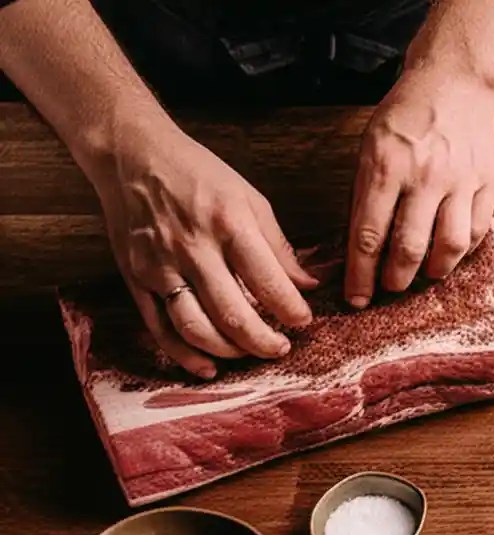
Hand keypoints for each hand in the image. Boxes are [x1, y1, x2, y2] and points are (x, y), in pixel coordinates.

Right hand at [92, 121, 317, 378]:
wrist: (133, 156)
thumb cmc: (198, 175)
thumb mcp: (249, 198)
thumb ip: (278, 245)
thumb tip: (307, 284)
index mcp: (229, 224)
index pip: (268, 281)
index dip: (292, 310)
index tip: (304, 321)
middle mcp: (193, 248)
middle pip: (233, 313)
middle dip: (263, 341)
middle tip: (281, 348)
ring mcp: (161, 266)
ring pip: (196, 328)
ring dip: (228, 351)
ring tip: (250, 354)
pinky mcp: (136, 278)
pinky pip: (160, 328)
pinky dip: (184, 355)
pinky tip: (208, 367)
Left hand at [345, 73, 493, 307]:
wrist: (454, 83)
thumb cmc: (406, 116)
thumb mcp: (370, 147)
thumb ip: (366, 194)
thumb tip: (360, 247)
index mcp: (386, 167)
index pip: (368, 236)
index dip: (361, 276)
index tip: (357, 299)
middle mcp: (425, 176)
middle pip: (409, 248)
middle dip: (396, 280)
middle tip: (391, 287)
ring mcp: (461, 180)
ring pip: (450, 246)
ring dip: (434, 270)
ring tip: (425, 273)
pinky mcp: (488, 182)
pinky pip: (478, 230)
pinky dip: (463, 250)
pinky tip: (451, 250)